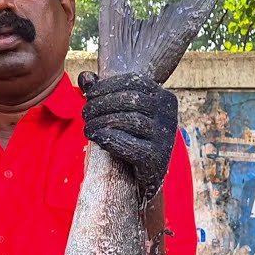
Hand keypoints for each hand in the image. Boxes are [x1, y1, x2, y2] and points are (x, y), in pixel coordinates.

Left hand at [79, 71, 178, 203]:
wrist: (143, 177)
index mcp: (164, 97)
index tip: (89, 95)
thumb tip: (84, 76)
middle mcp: (169, 114)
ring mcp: (165, 137)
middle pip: (132, 100)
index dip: (108, 86)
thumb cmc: (131, 138)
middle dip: (102, 104)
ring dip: (102, 122)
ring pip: (131, 121)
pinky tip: (96, 137)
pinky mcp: (157, 158)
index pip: (135, 81)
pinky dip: (110, 139)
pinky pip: (131, 145)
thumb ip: (103, 92)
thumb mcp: (120, 112)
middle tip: (85, 113)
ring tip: (87, 127)